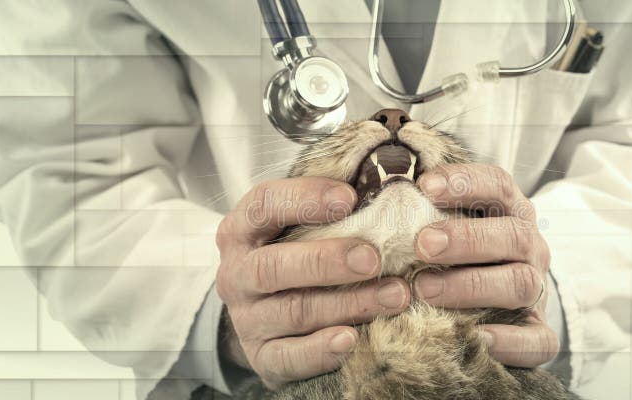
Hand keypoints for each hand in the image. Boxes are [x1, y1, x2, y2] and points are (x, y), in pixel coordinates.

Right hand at [215, 177, 410, 388]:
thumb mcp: (297, 226)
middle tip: (373, 257)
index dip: (304, 199)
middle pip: (274, 266)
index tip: (349, 198)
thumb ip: (327, 207)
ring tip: (394, 295)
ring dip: (347, 303)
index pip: (264, 205)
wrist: (264, 315)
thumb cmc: (294, 255)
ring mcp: (247, 318)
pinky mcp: (262, 355)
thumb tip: (381, 176)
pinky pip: (288, 357)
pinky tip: (352, 339)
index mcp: (242, 230)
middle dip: (326, 261)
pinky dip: (321, 350)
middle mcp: (237, 273)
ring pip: (293, 311)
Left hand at [413, 164, 557, 367]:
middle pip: (513, 234)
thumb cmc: (457, 259)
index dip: (466, 182)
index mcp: (511, 213)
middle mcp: (530, 248)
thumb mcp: (447, 228)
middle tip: (422, 244)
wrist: (502, 309)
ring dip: (472, 285)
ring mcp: (538, 291)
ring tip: (425, 289)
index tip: (425, 186)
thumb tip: (369, 196)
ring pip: (520, 283)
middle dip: (467, 238)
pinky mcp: (540, 333)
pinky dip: (509, 340)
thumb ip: (422, 214)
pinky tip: (476, 338)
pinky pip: (537, 340)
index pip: (499, 186)